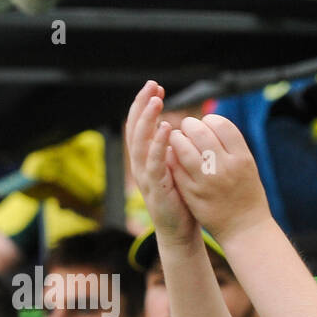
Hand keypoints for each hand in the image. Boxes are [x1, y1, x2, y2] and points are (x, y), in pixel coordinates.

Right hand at [124, 81, 198, 246]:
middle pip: (136, 128)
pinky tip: (167, 129)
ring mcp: (146, 176)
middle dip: (143, 105)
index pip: (141, 125)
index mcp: (145, 158)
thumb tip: (180, 129)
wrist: (179, 231)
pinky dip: (159, 144)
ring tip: (157, 101)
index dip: (145, 105)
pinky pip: (155, 162)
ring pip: (141, 142)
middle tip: (152, 85)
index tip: (155, 87)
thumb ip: (174, 151)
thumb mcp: (176, 169)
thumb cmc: (180, 200)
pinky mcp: (156, 188)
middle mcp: (141, 164)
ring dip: (148, 119)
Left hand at [163, 114, 270, 245]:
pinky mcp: (193, 193)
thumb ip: (231, 146)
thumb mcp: (247, 167)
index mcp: (242, 158)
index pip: (221, 124)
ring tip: (178, 142)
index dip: (209, 121)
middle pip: (199, 131)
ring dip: (176, 139)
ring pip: (182, 146)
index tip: (206, 126)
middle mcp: (226, 167)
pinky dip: (172, 158)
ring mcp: (207, 180)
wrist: (246, 229)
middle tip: (187, 130)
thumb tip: (209, 122)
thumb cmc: (247, 195)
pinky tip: (175, 158)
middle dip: (189, 126)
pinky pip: (175, 166)